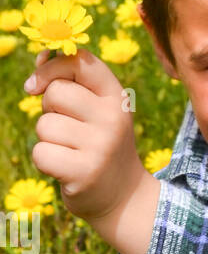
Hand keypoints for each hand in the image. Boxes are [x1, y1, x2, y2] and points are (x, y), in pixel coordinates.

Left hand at [24, 47, 143, 223]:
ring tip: (70, 151)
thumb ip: (70, 81)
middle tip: (68, 129)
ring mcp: (101, 146)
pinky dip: (45, 162)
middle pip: (55, 93)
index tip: (36, 85)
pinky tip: (65, 169)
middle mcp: (113, 119)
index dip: (51, 67)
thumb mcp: (96, 110)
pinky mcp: (84, 172)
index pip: (80, 62)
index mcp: (117, 98)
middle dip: (49, 109)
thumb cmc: (99, 145)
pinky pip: (41, 153)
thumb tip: (40, 56)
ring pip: (45, 126)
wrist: (123, 197)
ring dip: (48, 139)